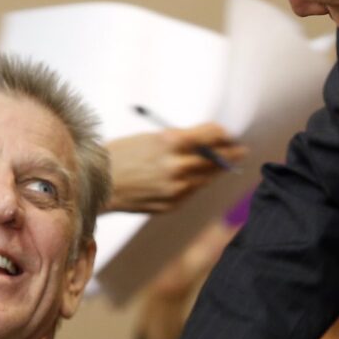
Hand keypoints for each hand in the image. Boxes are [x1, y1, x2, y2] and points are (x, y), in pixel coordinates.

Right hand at [104, 125, 246, 213]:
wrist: (97, 185)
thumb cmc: (120, 156)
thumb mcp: (150, 138)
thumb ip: (180, 140)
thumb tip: (208, 140)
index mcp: (171, 143)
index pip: (212, 135)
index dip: (224, 134)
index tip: (230, 134)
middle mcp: (177, 166)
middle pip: (216, 158)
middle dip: (231, 152)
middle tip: (241, 150)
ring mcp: (176, 188)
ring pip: (208, 178)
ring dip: (217, 169)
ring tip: (226, 163)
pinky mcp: (172, 204)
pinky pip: (193, 192)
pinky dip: (197, 183)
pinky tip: (198, 177)